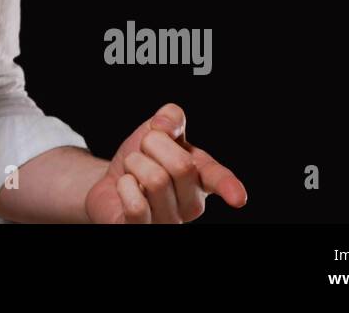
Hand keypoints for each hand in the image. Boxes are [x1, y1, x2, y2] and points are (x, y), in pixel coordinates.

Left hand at [83, 102, 246, 222]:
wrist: (110, 184)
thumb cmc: (142, 160)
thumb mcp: (156, 132)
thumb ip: (171, 119)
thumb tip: (166, 126)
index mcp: (200, 178)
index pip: (217, 178)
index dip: (229, 186)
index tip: (238, 198)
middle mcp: (191, 204)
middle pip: (182, 165)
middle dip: (152, 145)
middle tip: (143, 152)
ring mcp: (169, 222)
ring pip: (156, 181)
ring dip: (135, 164)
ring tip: (133, 171)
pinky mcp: (142, 230)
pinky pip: (137, 205)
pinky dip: (124, 186)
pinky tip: (125, 188)